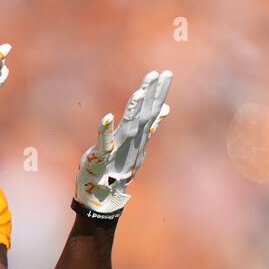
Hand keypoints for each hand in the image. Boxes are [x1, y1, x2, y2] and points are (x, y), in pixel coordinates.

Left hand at [74, 69, 171, 217]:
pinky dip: (106, 130)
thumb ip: (150, 125)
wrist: (104, 195)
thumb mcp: (137, 143)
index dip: (159, 92)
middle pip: (144, 114)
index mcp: (139, 136)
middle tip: (159, 74)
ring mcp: (118, 148)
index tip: (166, 73)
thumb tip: (165, 108)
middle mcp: (132, 141)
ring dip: (134, 109)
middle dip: (152, 94)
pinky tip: (107, 116)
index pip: (152, 110)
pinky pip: (105, 142)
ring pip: (129, 126)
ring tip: (139, 92)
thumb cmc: (118, 167)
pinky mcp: (102, 156)